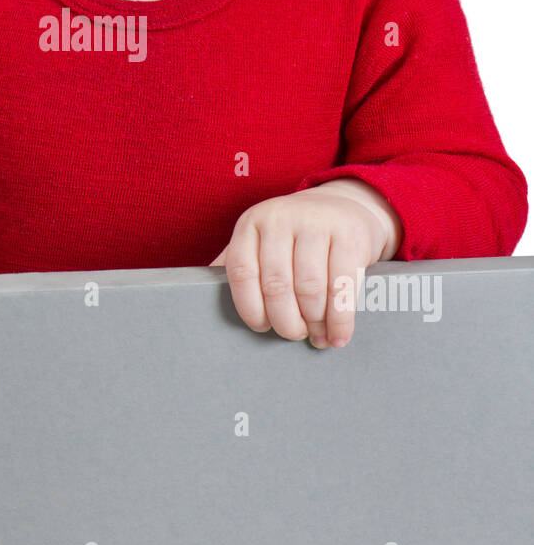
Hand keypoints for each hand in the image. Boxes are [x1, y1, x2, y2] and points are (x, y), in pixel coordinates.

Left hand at [209, 184, 398, 347]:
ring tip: (317, 337)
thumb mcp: (261, 241)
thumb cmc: (295, 236)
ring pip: (310, 289)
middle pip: (276, 286)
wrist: (344, 206)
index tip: (261, 327)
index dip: (249, 308)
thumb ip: (238, 265)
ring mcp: (316, 223)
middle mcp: (280, 219)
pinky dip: (341, 320)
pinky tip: (338, 336)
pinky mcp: (349, 234)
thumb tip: (195, 297)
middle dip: (285, 322)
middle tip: (293, 335)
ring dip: (314, 323)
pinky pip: (343, 286)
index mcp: (251, 224)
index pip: (241, 272)